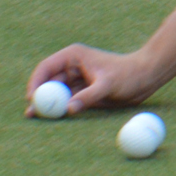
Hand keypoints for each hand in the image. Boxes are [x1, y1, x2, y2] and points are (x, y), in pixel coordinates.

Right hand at [26, 43, 157, 116]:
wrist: (145, 79)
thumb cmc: (129, 75)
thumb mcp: (108, 84)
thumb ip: (88, 96)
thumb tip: (69, 109)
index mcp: (74, 56)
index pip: (46, 67)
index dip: (36, 83)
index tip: (32, 98)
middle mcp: (71, 67)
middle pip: (48, 82)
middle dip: (39, 97)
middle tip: (31, 113)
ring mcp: (76, 80)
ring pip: (55, 94)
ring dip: (47, 105)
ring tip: (36, 118)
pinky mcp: (82, 92)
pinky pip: (66, 101)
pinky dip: (59, 110)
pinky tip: (53, 118)